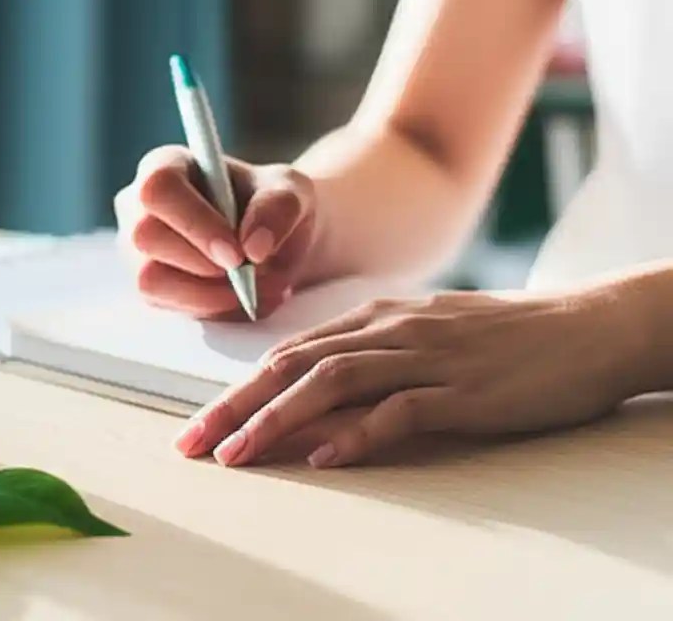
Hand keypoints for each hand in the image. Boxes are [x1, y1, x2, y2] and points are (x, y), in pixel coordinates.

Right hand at [114, 146, 318, 319]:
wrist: (274, 243)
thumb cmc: (273, 206)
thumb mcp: (292, 193)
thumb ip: (278, 209)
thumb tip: (253, 248)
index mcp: (167, 166)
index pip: (159, 188)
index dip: (194, 221)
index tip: (237, 253)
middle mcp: (139, 206)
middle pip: (145, 235)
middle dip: (201, 263)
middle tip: (249, 273)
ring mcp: (137, 250)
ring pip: (150, 279)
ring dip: (209, 293)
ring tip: (255, 287)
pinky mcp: (150, 287)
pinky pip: (169, 306)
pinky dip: (212, 308)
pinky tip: (240, 296)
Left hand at [173, 289, 644, 466]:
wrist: (584, 326)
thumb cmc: (498, 337)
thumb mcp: (420, 334)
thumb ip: (366, 357)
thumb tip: (309, 398)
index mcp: (372, 318)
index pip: (287, 354)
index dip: (236, 391)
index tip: (198, 425)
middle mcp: (387, 331)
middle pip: (292, 366)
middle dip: (235, 406)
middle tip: (193, 444)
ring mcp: (424, 357)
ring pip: (332, 382)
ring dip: (277, 420)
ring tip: (238, 455)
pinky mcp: (462, 389)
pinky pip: (400, 409)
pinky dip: (358, 434)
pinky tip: (326, 458)